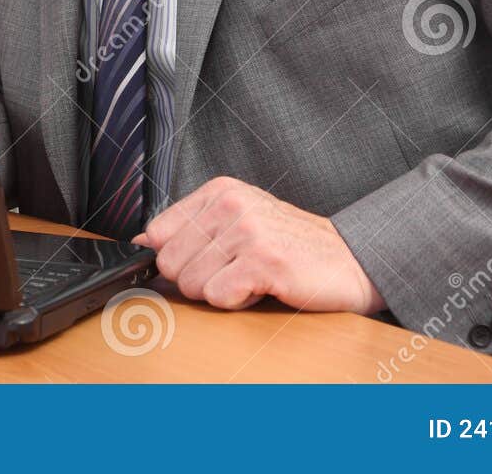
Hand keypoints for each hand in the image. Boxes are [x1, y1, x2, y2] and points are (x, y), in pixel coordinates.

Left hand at [134, 176, 386, 314]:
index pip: (157, 233)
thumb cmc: (292, 246)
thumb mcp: (238, 223)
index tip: (206, 262)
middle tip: (236, 271)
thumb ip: (190, 230)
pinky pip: (218, 296)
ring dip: (222, 292)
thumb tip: (139, 243)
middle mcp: (230, 203)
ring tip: (253, 277)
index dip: (176, 258)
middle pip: (170, 262)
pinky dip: (239, 302)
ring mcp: (247, 230)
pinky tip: (264, 287)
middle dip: (199, 280)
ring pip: (192, 283)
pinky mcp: (263, 260)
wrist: (352, 260)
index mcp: (220, 190)